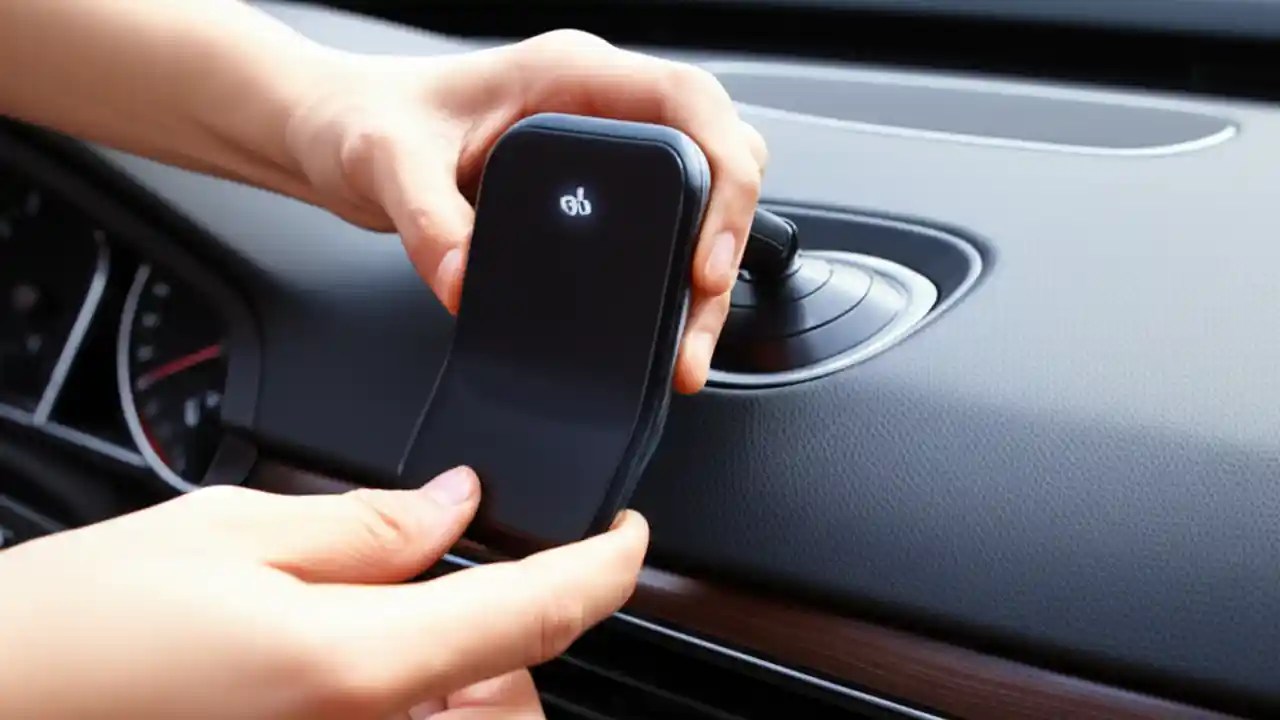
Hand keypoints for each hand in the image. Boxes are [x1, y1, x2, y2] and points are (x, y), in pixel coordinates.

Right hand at [0, 467, 647, 718]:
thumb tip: (454, 507)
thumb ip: (364, 525)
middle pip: (518, 696)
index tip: (628, 533)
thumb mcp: (226, 532)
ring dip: (463, 680)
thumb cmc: (73, 637)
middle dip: (508, 633)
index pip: (540, 614)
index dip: (607, 567)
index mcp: (359, 667)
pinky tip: (343, 670)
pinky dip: (415, 705)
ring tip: (366, 628)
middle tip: (437, 577)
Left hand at [285, 31, 768, 392]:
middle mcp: (598, 106)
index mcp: (569, 75)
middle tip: (700, 309)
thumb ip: (426, 220)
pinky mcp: (590, 192)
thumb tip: (466, 283)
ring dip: (706, 269)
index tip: (702, 257)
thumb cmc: (367, 119)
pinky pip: (661, 224)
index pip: (690, 103)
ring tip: (688, 344)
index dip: (722, 177)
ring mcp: (601, 148)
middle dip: (728, 235)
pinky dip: (671, 278)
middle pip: (717, 154)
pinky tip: (662, 323)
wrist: (338, 133)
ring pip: (699, 195)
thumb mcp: (388, 163)